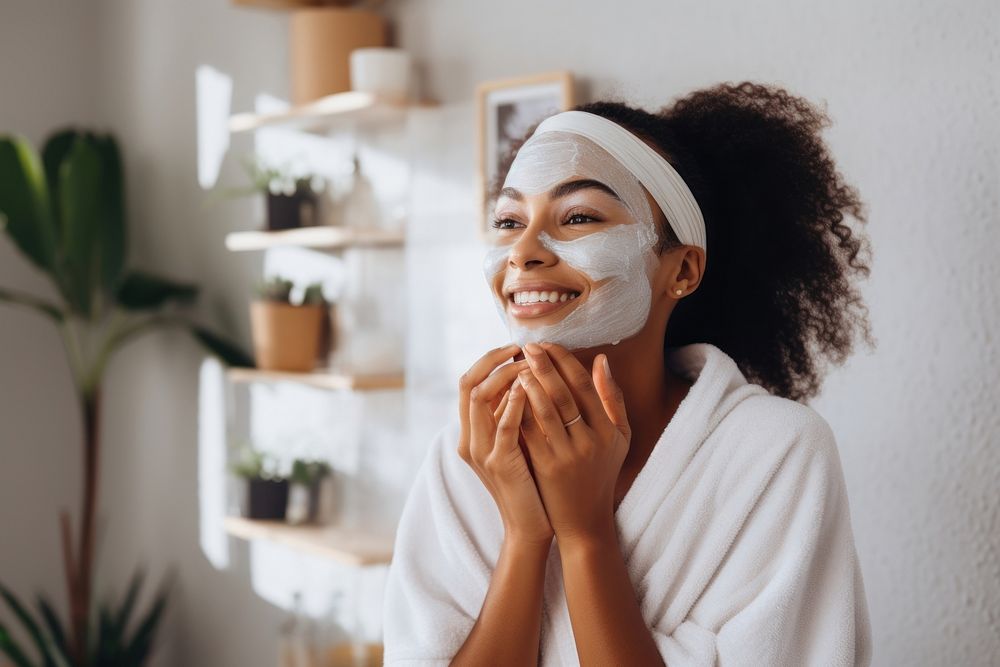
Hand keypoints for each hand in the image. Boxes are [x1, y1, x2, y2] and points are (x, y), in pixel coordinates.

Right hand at [457, 344, 553, 546]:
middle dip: (493, 360)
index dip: (489, 360)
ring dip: (504, 375)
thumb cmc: (529, 482)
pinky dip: (513, 403)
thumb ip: (514, 414)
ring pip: (480, 398)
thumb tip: (525, 378)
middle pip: (467, 384)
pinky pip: (503, 427)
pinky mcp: (500, 464)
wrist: (530, 525)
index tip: (515, 347)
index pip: (468, 382)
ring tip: (527, 362)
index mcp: (472, 432)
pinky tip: (527, 388)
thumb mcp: (517, 442)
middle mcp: (469, 439)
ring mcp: (481, 451)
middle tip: (520, 347)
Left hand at [516, 342, 630, 544]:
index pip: (585, 386)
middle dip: (545, 366)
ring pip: (546, 411)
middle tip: (528, 346)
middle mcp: (590, 441)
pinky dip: (519, 410)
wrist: (584, 520)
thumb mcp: (619, 437)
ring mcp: (567, 455)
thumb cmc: (601, 472)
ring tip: (517, 365)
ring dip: (530, 384)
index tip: (550, 345)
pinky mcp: (546, 467)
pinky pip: (529, 432)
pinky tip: (509, 394)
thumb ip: (612, 398)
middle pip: (564, 394)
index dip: (566, 362)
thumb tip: (601, 360)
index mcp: (609, 431)